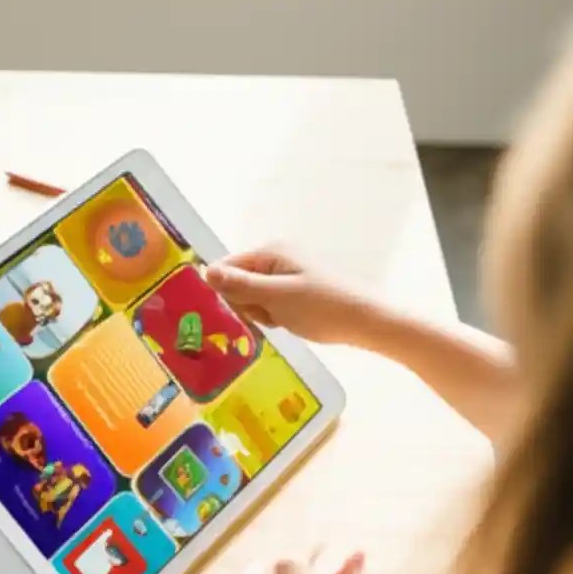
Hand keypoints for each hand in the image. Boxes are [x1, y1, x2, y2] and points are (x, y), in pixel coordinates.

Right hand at [205, 249, 387, 345]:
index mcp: (271, 251)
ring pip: (255, 296)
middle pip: (239, 282)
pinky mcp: (297, 288)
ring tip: (284, 320)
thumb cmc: (321, 308)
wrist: (366, 321)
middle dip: (248, 304)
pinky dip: (276, 315)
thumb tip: (206, 271)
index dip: (227, 291)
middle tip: (270, 316)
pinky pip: (271, 302)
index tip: (242, 310)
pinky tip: (292, 322)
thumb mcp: (275, 297)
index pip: (226, 267)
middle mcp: (277, 256)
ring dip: (263, 313)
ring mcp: (288, 272)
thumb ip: (239, 285)